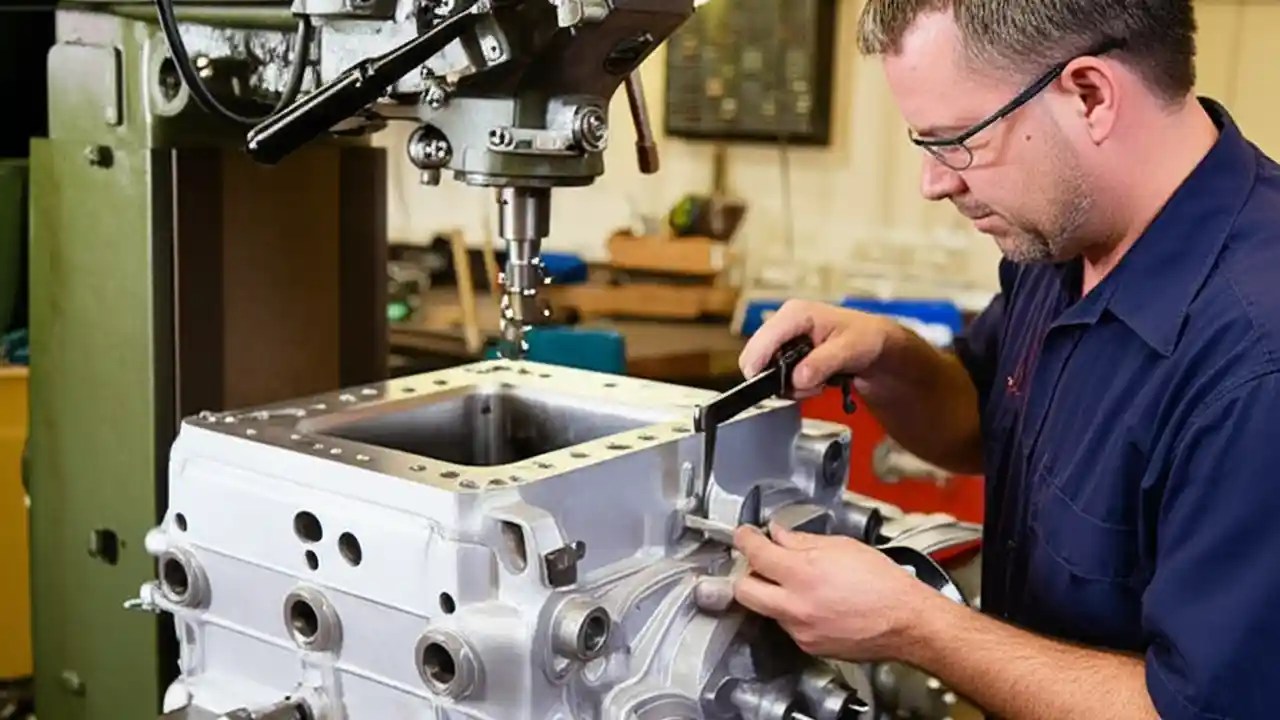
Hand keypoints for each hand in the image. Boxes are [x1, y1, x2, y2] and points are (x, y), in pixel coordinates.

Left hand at [731, 523, 942, 662]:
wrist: (907, 622)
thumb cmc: (884, 584)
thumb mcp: (842, 547)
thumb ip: (803, 541)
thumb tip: (779, 535)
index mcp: (804, 574)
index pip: (756, 554)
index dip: (745, 540)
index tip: (744, 535)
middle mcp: (796, 606)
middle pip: (744, 590)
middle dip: (746, 574)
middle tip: (758, 563)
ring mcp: (800, 630)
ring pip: (766, 609)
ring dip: (772, 594)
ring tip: (798, 583)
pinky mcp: (808, 646)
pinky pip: (787, 625)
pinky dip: (792, 612)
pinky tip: (815, 603)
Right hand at [739, 300, 896, 396]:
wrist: (872, 344)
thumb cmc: (864, 337)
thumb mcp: (849, 349)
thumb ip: (823, 362)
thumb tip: (799, 377)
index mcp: (795, 313)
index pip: (763, 339)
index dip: (759, 362)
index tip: (764, 385)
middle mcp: (783, 323)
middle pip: (757, 357)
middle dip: (779, 378)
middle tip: (808, 385)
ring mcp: (782, 339)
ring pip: (765, 371)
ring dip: (789, 385)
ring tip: (817, 382)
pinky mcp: (784, 354)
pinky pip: (775, 377)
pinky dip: (793, 386)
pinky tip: (812, 382)